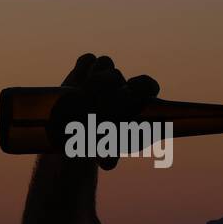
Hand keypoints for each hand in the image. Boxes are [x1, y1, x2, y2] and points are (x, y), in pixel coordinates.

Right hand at [58, 54, 159, 169]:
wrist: (74, 131)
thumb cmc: (98, 142)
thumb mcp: (103, 152)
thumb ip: (107, 156)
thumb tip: (106, 164)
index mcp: (135, 102)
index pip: (148, 85)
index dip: (143, 86)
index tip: (130, 92)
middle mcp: (121, 86)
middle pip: (120, 73)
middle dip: (109, 84)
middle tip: (96, 99)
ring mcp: (103, 76)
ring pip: (105, 63)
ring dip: (95, 77)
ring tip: (83, 95)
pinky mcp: (84, 71)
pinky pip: (87, 59)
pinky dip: (82, 68)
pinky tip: (75, 85)